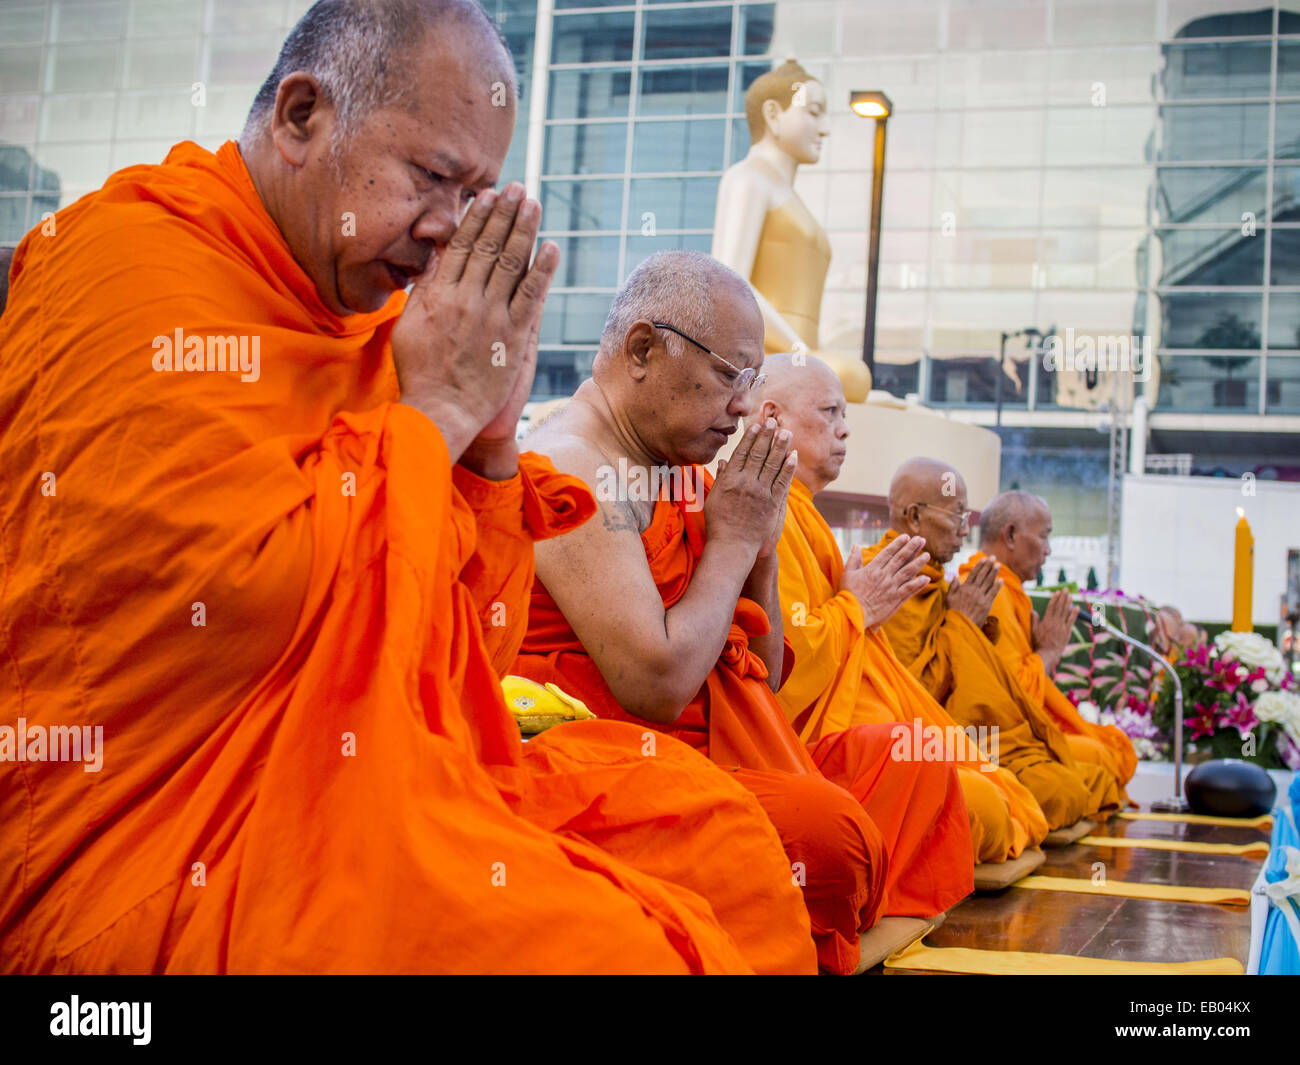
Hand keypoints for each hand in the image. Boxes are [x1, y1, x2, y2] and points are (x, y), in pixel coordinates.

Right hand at [392, 182, 558, 463]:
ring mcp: (492, 317)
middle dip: (504, 213)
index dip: (477, 217)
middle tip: (517, 188)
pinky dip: (542, 271)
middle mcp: (466, 299)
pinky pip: (530, 297)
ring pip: (511, 264)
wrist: (442, 410)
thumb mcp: (409, 326)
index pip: (462, 245)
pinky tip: (551, 248)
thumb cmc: (421, 372)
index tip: (487, 195)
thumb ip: (424, 291)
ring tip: (533, 204)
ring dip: (524, 230)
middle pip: (489, 247)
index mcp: (439, 294)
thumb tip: (435, 258)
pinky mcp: (513, 337)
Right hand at [707, 419, 796, 558]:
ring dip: (780, 446)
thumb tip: (723, 461)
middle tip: (774, 421)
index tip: (756, 426)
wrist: (732, 546)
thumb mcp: (713, 499)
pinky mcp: (772, 503)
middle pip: (758, 454)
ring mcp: (760, 492)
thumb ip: (720, 479)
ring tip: (786, 431)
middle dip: (767, 436)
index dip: (750, 438)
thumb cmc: (719, 524)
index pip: (741, 453)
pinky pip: (782, 481)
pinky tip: (792, 455)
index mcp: (729, 480)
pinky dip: (788, 467)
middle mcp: (745, 483)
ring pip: (772, 464)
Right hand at [840, 535, 930, 628]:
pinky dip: (918, 584)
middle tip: (921, 539)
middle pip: (900, 559)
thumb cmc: (848, 594)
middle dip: (912, 548)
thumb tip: (856, 545)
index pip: (888, 552)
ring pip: (908, 572)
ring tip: (927, 555)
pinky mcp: (895, 599)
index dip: (898, 544)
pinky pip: (909, 589)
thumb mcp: (848, 574)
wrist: (852, 614)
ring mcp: (891, 587)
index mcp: (872, 569)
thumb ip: (853, 559)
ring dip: (918, 562)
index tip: (906, 537)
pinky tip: (926, 578)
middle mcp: (884, 575)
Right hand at [947, 556, 1001, 627]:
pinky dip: (997, 586)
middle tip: (993, 557)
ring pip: (989, 582)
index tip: (984, 559)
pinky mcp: (986, 604)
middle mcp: (973, 590)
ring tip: (998, 565)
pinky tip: (1001, 580)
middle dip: (988, 565)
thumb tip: (955, 577)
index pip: (973, 573)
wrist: (961, 625)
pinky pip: (993, 593)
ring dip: (994, 573)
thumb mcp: (949, 598)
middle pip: (982, 575)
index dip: (979, 565)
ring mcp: (981, 597)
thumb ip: (952, 587)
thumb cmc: (953, 612)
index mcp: (964, 588)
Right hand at [1032, 589, 1078, 674]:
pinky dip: (1074, 614)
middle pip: (1059, 607)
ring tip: (1070, 595)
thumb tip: (1032, 611)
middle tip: (1065, 589)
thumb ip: (1034, 620)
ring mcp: (1062, 626)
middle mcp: (1055, 622)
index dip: (1054, 599)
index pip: (1051, 607)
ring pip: (1066, 612)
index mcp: (1046, 621)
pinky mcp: (1067, 632)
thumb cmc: (1039, 643)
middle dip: (1062, 597)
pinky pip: (1071, 621)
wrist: (1048, 653)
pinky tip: (1076, 607)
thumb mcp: (1034, 631)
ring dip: (1068, 603)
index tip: (1056, 592)